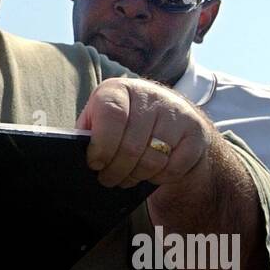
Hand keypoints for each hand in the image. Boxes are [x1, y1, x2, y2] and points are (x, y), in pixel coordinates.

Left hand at [75, 77, 214, 188]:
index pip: (111, 115)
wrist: (171, 119)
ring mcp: (176, 112)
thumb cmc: (124, 123)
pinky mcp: (195, 132)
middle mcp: (150, 95)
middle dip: (116, 170)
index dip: (101, 146)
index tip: (95, 164)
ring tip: (126, 178)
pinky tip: (150, 173)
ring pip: (153, 159)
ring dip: (136, 176)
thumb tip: (74, 151)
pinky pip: (174, 167)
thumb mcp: (101, 118)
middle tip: (108, 179)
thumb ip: (89, 131)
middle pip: (131, 145)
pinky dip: (159, 177)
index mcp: (119, 89)